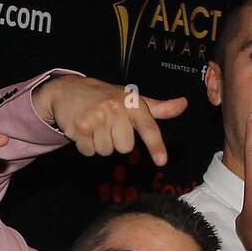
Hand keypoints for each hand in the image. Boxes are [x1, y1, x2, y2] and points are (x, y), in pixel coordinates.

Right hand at [33, 75, 186, 165]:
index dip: (156, 145)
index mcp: (132, 103)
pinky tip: (83, 129)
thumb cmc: (105, 97)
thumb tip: (183, 104)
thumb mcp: (132, 99)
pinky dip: (86, 145)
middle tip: (107, 124)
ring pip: (106, 151)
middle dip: (116, 140)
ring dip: (100, 143)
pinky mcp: (79, 128)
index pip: (148, 127)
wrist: (68, 89)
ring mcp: (96, 118)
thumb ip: (158, 107)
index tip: (162, 161)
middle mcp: (115, 109)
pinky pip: (90, 151)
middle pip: (125, 148)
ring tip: (94, 125)